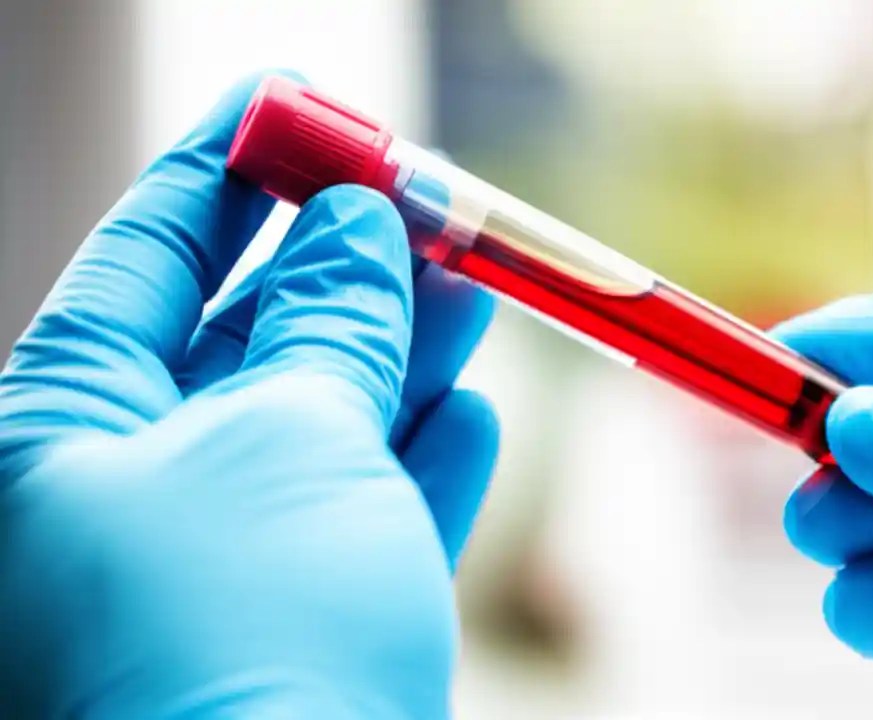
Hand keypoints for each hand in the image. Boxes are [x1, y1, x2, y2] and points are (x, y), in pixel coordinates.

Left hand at [0, 73, 495, 716]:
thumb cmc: (239, 641)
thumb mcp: (286, 437)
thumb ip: (328, 321)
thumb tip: (363, 227)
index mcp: (49, 438)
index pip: (143, 258)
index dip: (226, 170)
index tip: (292, 105)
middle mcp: (115, 500)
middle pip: (241, 337)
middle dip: (339, 261)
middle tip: (420, 191)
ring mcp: (213, 571)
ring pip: (318, 424)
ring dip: (403, 347)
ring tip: (476, 273)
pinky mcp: (298, 631)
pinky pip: (360, 516)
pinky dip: (422, 455)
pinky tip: (476, 403)